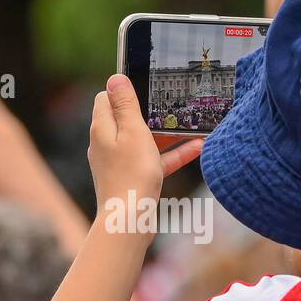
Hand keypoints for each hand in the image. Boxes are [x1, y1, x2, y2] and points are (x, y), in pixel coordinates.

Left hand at [89, 75, 202, 215]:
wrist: (129, 222)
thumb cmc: (131, 175)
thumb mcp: (133, 131)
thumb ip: (126, 104)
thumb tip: (115, 78)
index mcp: (102, 128)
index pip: (107, 98)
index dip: (125, 90)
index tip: (147, 85)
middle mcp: (106, 143)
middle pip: (127, 118)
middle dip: (151, 111)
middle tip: (174, 103)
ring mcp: (119, 162)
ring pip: (144, 140)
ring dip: (168, 133)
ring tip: (192, 124)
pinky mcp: (133, 178)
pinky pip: (154, 160)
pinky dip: (172, 154)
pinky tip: (198, 149)